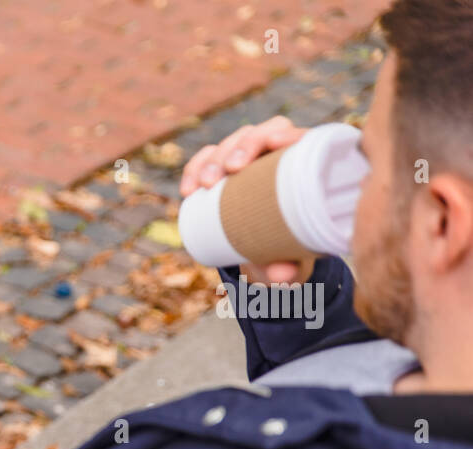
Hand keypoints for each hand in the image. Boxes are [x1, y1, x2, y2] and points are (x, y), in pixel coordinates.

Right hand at [180, 115, 312, 283]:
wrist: (268, 249)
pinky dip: (194, 170)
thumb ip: (292, 264)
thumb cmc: (291, 244)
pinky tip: (187, 190)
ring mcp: (245, 159)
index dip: (286, 132)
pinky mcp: (220, 168)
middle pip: (258, 134)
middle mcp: (274, 153)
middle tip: (229, 170)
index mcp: (302, 164)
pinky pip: (204, 160)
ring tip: (203, 186)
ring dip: (214, 159)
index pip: (296, 136)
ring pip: (229, 143)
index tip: (275, 142)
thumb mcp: (294, 254)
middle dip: (241, 145)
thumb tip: (282, 275)